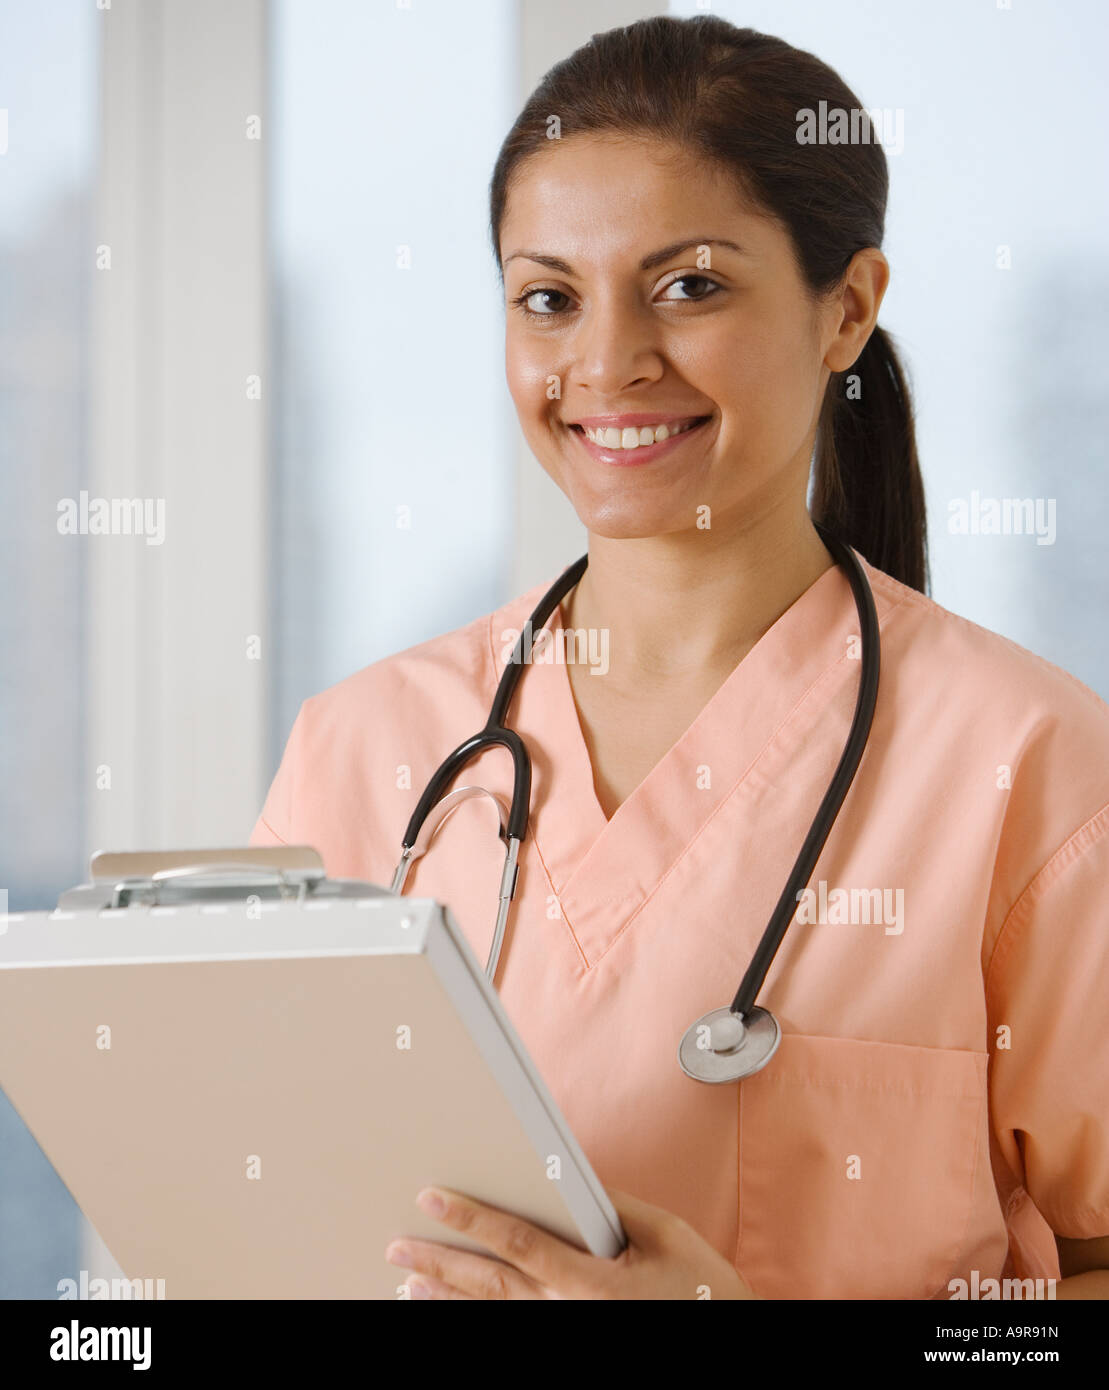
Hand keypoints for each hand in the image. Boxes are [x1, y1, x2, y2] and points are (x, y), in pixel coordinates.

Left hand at [384, 1185, 758, 1299]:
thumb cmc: (700, 1289)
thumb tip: (569, 1177)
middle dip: (439, 1262)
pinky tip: (452, 1309)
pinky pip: (512, 1330)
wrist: (726, 1334)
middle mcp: (567, 1314)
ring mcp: (564, 1332)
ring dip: (447, 1296)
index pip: (516, 1242)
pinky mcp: (570, 1339)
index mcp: (590, 1283)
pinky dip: (478, 1317)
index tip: (433, 1197)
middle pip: (489, 1285)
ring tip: (408, 1282)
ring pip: (493, 1314)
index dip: (470, 1218)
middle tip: (397, 1246)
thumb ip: (612, 1206)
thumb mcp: (665, 1234)